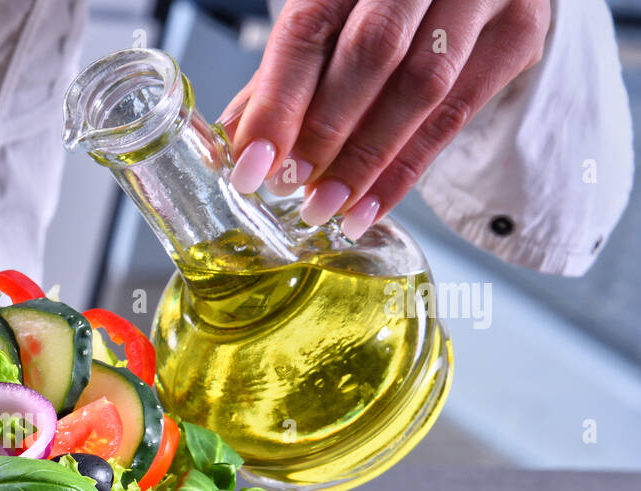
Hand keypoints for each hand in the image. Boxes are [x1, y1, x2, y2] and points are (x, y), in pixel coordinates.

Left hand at [220, 0, 550, 237]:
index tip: (253, 165)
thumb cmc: (384, 1)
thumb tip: (235, 139)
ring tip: (327, 207)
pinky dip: (406, 170)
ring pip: (422, 86)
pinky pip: (457, 115)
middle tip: (293, 189)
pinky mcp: (519, 31)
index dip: (278, 102)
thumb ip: (286, 74)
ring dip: (367, 159)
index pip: (310, 27)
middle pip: (372, 52)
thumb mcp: (330, 19)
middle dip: (326, 131)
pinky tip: (370, 206)